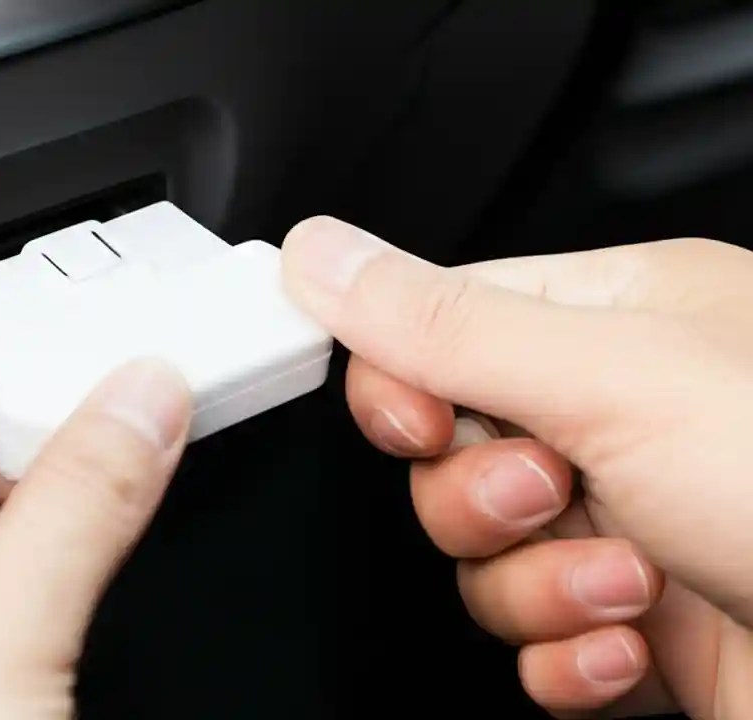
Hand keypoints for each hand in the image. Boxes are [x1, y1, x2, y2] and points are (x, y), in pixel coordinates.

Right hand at [282, 219, 752, 717]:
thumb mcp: (612, 382)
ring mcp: (627, 528)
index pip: (438, 329)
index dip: (402, 384)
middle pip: (446, 457)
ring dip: (538, 586)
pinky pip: (534, 643)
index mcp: (616, 324)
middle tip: (549, 493)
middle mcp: (620, 422)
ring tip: (630, 581)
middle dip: (481, 497)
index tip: (414, 419)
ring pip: (483, 560)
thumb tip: (322, 256)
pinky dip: (568, 658)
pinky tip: (635, 649)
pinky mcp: (640, 631)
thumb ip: (445, 323)